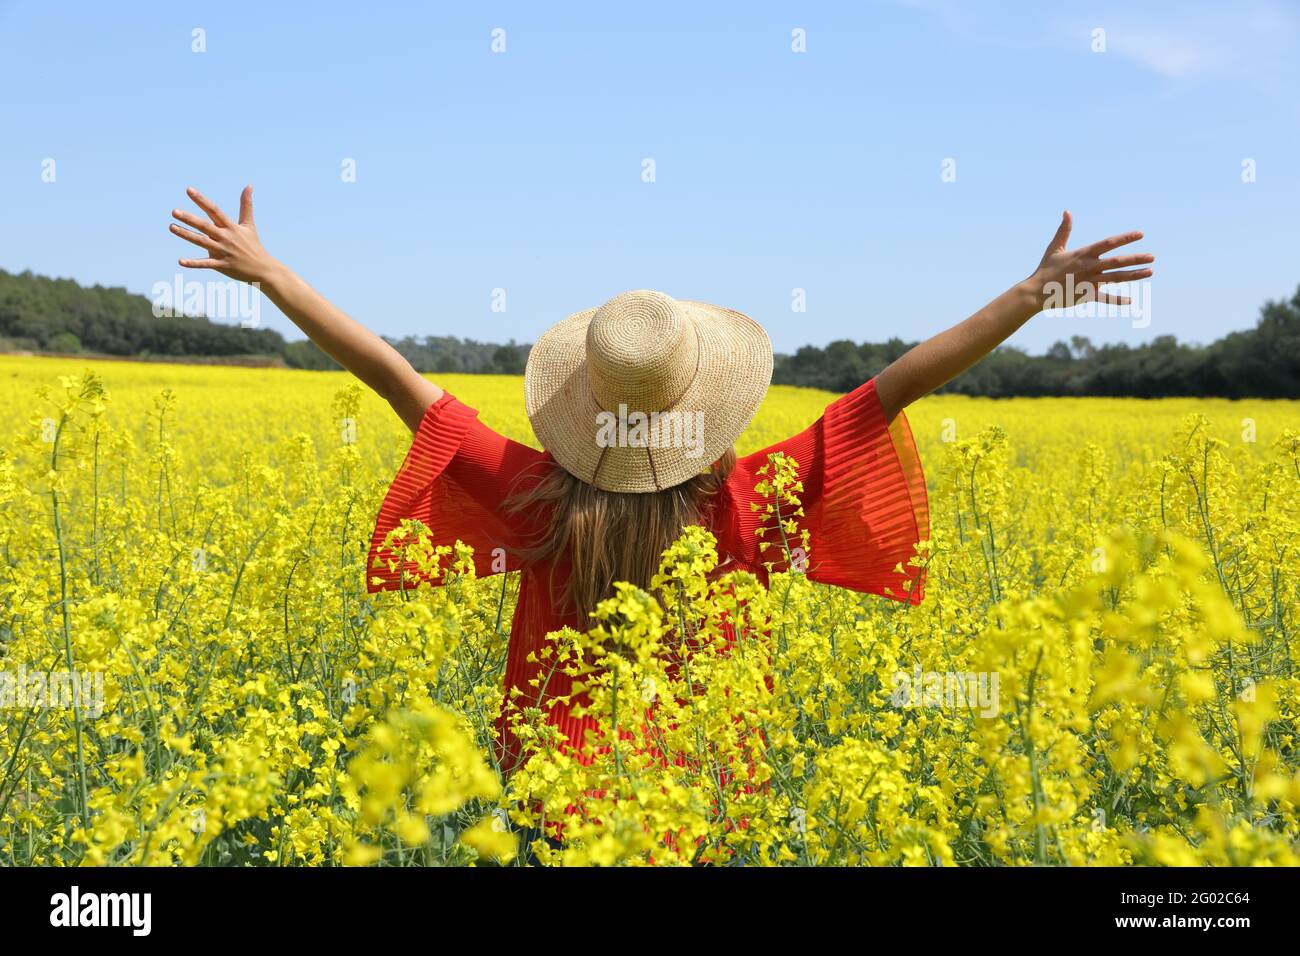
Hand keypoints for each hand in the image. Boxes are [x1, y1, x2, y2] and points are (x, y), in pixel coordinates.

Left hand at [170, 186, 276, 283]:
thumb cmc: (254, 245)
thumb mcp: (249, 224)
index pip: (214, 210)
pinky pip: (205, 264)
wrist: (263, 269)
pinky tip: (181, 261)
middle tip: (174, 211)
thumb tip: (249, 185)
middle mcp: (225, 238)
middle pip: (205, 226)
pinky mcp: (222, 265)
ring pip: (201, 242)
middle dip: (189, 219)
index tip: (189, 190)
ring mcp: (223, 252)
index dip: (201, 200)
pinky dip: (193, 263)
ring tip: (171, 227)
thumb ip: (246, 205)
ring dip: (186, 235)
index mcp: (231, 227)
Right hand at [1024, 211, 1153, 309]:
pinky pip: (1105, 298)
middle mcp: (1089, 267)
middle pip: (1118, 261)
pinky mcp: (1086, 295)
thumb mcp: (1055, 248)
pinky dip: (1117, 300)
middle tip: (1152, 257)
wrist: (1036, 292)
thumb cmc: (1045, 269)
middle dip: (1136, 259)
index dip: (1125, 238)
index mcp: (1083, 254)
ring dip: (1135, 275)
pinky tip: (1131, 301)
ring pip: (1117, 277)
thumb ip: (1064, 230)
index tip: (1140, 234)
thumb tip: (1067, 212)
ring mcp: (1089, 282)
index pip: (1109, 243)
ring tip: (1150, 271)